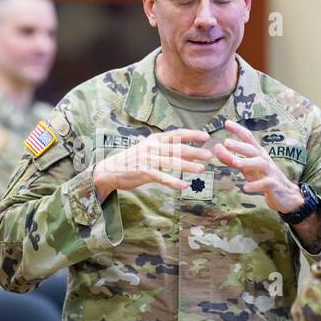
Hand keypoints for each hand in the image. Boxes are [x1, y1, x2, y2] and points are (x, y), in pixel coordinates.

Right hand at [92, 128, 211, 202]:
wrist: (111, 169)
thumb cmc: (133, 160)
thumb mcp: (149, 149)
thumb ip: (166, 148)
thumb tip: (186, 149)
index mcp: (155, 139)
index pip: (177, 134)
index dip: (192, 135)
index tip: (206, 137)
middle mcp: (153, 147)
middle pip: (177, 148)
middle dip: (195, 151)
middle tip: (209, 155)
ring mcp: (148, 159)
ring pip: (172, 162)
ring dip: (188, 166)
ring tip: (201, 169)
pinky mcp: (144, 172)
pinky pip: (162, 177)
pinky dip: (173, 182)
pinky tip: (184, 186)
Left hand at [211, 120, 303, 213]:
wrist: (285, 194)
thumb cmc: (262, 177)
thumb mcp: (246, 167)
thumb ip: (231, 159)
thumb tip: (216, 147)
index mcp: (257, 153)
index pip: (248, 138)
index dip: (238, 130)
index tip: (226, 122)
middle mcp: (264, 159)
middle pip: (252, 150)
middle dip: (240, 146)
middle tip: (226, 142)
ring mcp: (270, 172)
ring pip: (260, 163)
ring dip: (247, 162)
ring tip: (235, 162)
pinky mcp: (273, 185)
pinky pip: (265, 183)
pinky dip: (255, 185)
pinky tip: (245, 187)